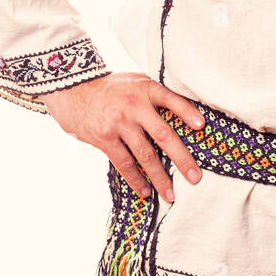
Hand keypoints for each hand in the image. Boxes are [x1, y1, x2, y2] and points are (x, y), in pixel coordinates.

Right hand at [35, 72, 205, 202]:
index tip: (202, 127)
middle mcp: (134, 105)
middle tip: (195, 177)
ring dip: (160, 177)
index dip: (187, 112)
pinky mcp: (105, 138)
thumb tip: (187, 112)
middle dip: (181, 158)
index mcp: (146, 89)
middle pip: (163, 135)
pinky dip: (136, 179)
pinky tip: (145, 191)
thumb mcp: (136, 81)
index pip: (172, 99)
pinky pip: (124, 163)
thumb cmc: (112, 88)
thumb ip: (156, 94)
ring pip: (145, 155)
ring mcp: (119, 123)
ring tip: (171, 194)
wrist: (74, 91)